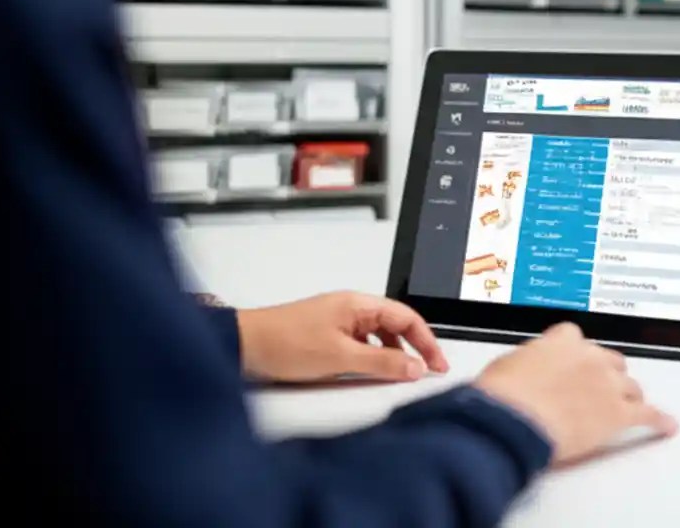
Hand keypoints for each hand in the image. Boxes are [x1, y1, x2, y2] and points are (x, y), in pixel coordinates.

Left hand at [236, 292, 447, 382]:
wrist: (242, 345)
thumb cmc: (283, 342)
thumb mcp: (340, 357)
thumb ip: (381, 363)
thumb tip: (414, 368)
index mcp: (358, 304)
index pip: (407, 317)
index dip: (427, 341)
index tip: (437, 364)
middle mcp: (350, 308)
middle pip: (396, 324)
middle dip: (414, 348)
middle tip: (426, 371)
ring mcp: (338, 320)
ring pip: (378, 335)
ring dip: (393, 354)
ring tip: (400, 376)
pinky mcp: (327, 335)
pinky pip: (361, 343)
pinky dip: (373, 358)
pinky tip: (370, 373)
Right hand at [474, 323, 677, 464]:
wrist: (511, 419)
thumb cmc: (502, 396)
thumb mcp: (508, 365)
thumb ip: (527, 365)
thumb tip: (524, 373)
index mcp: (563, 341)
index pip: (578, 339)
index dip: (576, 355)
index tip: (574, 362)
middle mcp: (590, 358)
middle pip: (610, 362)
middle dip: (606, 374)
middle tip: (598, 388)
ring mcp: (607, 385)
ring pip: (630, 387)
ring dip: (627, 396)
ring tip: (629, 405)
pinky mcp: (617, 414)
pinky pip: (646, 415)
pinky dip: (658, 421)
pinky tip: (666, 425)